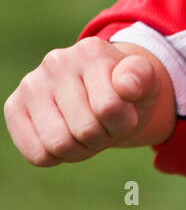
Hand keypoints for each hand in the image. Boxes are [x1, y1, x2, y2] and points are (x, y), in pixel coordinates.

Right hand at [4, 37, 175, 165]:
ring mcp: (31, 83)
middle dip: (103, 137)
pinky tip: (63, 136)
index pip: (109, 107)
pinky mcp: (14, 107)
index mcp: (91, 51)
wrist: (102, 95)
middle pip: (85, 130)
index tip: (126, 110)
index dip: (124, 121)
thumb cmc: (127, 93)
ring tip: (86, 130)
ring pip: (58, 145)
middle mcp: (56, 62)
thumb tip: (126, 85)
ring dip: (80, 150)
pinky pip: (36, 154)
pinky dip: (56, 158)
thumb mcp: (147, 83)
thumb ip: (142, 77)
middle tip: (105, 123)